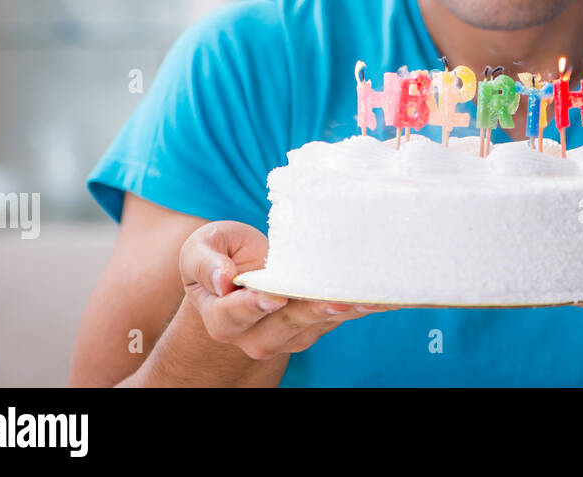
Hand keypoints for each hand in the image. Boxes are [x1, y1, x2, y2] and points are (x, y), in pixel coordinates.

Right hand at [180, 220, 396, 360]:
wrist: (240, 272)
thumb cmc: (220, 254)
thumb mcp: (201, 248)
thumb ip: (205, 263)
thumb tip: (222, 281)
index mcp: (221, 317)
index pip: (235, 315)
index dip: (255, 306)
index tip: (274, 297)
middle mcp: (253, 334)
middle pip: (282, 326)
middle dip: (310, 313)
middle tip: (334, 301)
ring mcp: (287, 334)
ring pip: (315, 325)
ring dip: (342, 312)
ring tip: (366, 299)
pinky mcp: (314, 326)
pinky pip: (336, 318)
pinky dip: (359, 306)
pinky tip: (381, 296)